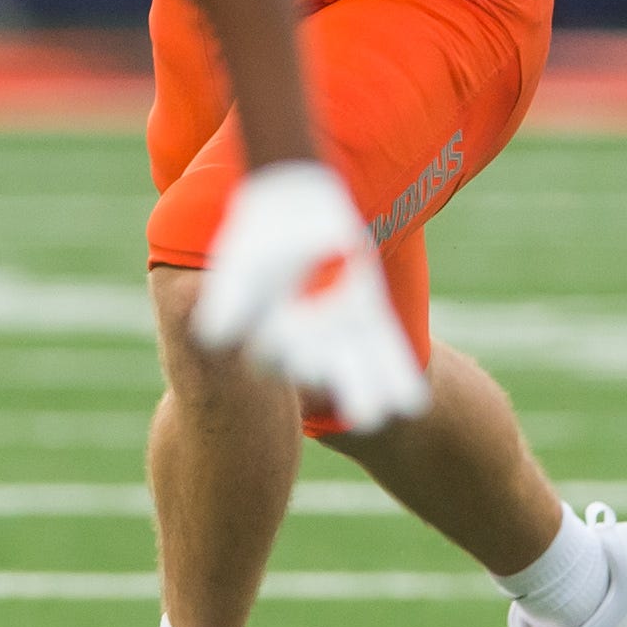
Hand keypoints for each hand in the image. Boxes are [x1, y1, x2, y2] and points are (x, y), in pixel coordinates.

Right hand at [191, 161, 428, 432]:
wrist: (296, 208)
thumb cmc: (263, 236)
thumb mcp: (247, 263)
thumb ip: (232, 299)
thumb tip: (215, 338)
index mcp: (270, 330)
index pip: (273, 360)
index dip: (289, 368)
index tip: (306, 371)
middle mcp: (304, 339)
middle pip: (321, 373)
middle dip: (345, 391)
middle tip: (367, 419)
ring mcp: (337, 331)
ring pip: (355, 367)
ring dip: (373, 388)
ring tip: (396, 411)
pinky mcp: (365, 318)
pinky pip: (382, 350)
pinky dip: (394, 371)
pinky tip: (411, 400)